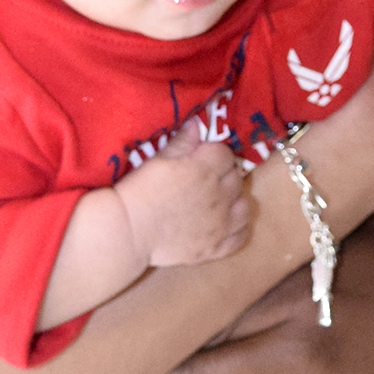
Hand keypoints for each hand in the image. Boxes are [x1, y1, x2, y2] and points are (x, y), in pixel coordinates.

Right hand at [118, 124, 253, 269]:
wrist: (128, 231)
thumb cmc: (139, 191)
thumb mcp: (158, 160)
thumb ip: (182, 142)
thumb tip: (197, 125)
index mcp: (205, 169)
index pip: (225, 153)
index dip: (214, 154)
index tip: (202, 158)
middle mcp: (219, 195)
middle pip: (236, 178)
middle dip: (224, 175)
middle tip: (206, 180)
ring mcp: (220, 224)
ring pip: (245, 207)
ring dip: (235, 201)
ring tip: (219, 202)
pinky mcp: (215, 248)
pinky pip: (241, 237)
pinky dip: (237, 230)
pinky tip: (225, 225)